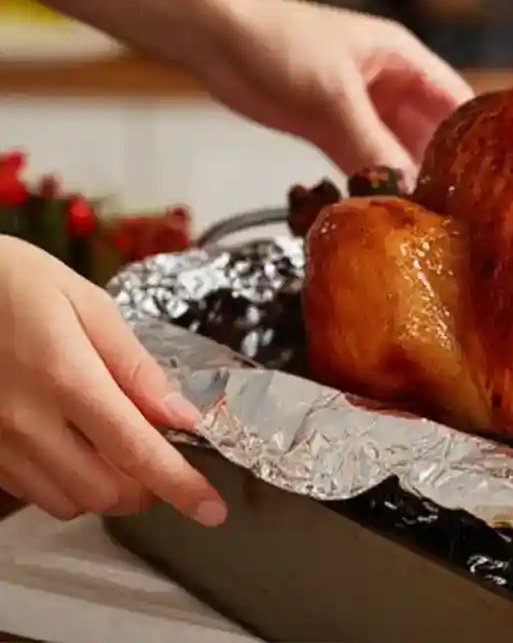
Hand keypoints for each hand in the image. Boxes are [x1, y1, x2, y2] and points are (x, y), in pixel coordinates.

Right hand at [0, 236, 225, 524]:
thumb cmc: (14, 283)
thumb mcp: (88, 304)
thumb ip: (137, 366)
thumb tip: (182, 416)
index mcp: (65, 377)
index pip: (137, 451)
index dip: (181, 486)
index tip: (212, 509)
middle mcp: (26, 421)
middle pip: (104, 493)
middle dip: (146, 488)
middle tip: (160, 457)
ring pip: (67, 502)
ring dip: (105, 488)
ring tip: (113, 446)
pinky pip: (33, 490)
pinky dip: (65, 481)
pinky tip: (71, 443)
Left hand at [196, 0, 473, 186]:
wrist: (215, 39)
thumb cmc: (278, 44)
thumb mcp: (334, 98)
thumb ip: (372, 146)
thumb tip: (405, 191)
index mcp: (403, 60)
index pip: (455, 100)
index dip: (471, 138)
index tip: (483, 181)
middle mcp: (390, 86)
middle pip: (429, 133)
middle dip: (437, 168)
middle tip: (450, 212)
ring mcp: (361, 110)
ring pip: (394, 153)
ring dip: (401, 181)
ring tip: (419, 219)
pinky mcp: (331, 130)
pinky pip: (361, 163)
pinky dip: (368, 185)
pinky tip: (379, 211)